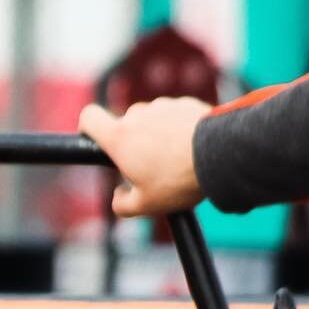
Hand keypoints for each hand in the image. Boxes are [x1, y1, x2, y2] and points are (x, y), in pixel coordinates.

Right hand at [78, 96, 210, 216]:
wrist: (220, 155)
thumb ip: (121, 204)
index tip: (94, 140)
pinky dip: (175, 130)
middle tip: (148, 168)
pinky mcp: (185, 103)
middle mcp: (138, 115)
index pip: (89, 118)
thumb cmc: (178, 180)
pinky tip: (189, 150)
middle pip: (124, 124)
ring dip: (155, 136)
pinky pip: (172, 117)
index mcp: (120, 138)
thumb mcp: (144, 205)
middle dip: (131, 143)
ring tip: (174, 161)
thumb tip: (118, 196)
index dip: (87, 128)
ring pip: (150, 120)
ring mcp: (162, 106)